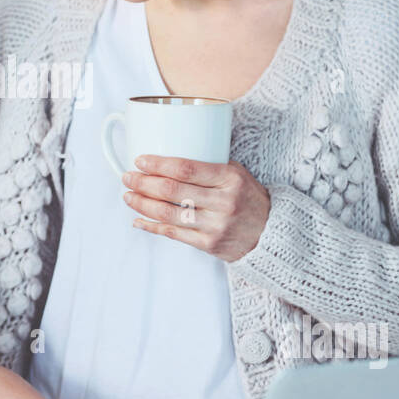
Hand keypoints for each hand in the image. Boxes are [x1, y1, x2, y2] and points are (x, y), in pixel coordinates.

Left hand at [122, 155, 270, 261]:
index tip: (140, 160)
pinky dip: (151, 226)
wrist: (271, 234)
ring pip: (168, 214)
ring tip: (128, 195)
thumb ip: (209, 164)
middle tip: (127, 176)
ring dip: (142, 204)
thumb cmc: (248, 198)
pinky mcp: (209, 245)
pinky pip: (173, 235)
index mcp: (230, 179)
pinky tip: (138, 219)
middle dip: (143, 183)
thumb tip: (169, 153)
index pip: (187, 169)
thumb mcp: (237, 173)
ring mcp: (216, 226)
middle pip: (172, 191)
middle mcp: (223, 203)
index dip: (159, 164)